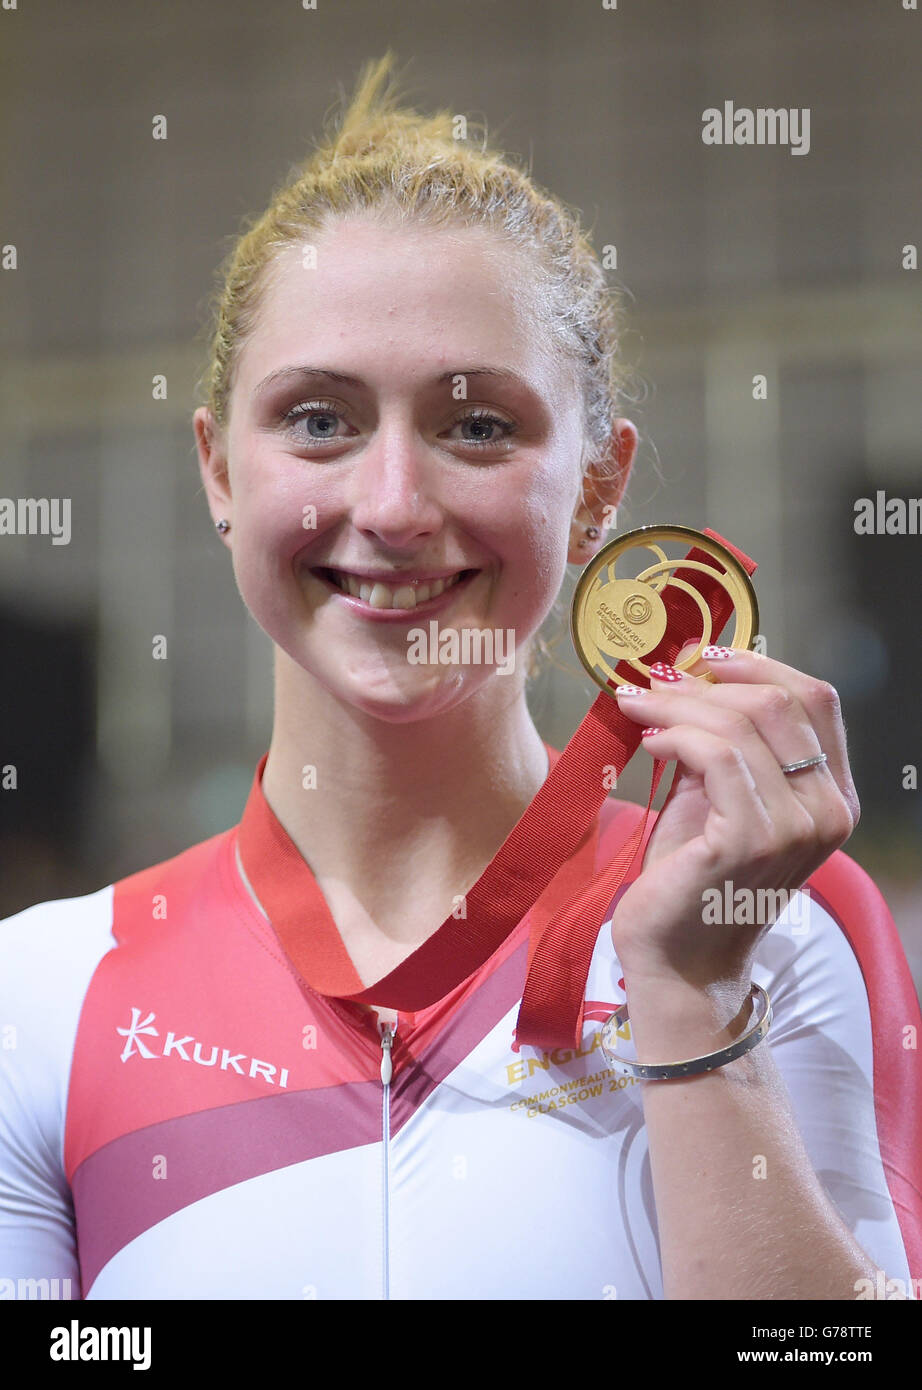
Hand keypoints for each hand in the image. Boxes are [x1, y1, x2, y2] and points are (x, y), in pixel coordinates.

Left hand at [609, 646, 859, 995]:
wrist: (679, 963)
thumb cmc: (692, 878)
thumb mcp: (718, 796)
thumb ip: (723, 741)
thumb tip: (692, 670)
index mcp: (831, 795)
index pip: (817, 700)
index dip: (758, 666)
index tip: (703, 656)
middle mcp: (828, 810)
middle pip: (777, 703)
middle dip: (705, 681)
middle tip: (651, 679)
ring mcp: (795, 828)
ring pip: (741, 724)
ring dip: (677, 702)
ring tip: (635, 704)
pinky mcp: (750, 840)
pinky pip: (715, 756)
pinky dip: (675, 734)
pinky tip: (647, 739)